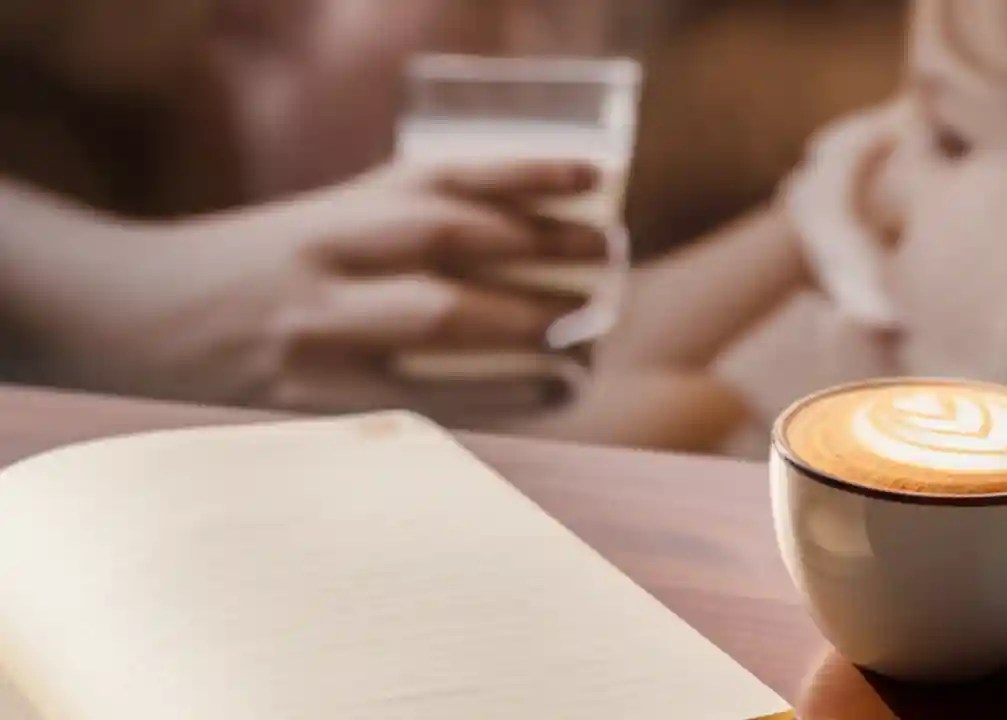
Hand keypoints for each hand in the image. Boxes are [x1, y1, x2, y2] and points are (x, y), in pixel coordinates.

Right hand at [0, 160, 602, 409]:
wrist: (135, 321)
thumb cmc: (256, 273)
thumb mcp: (323, 226)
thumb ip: (403, 220)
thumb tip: (525, 230)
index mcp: (335, 212)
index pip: (444, 178)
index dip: (526, 174)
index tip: (595, 179)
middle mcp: (326, 260)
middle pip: (454, 245)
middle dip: (545, 255)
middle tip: (610, 265)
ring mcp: (314, 331)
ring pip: (441, 322)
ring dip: (528, 333)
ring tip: (584, 347)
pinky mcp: (306, 401)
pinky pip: (418, 400)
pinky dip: (492, 399)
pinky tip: (542, 396)